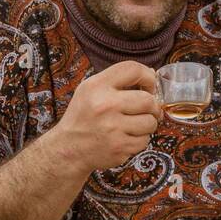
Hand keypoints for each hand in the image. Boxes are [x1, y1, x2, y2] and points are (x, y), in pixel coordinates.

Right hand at [50, 60, 160, 175]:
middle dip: (152, 106)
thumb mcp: (89, 90)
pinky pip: (144, 141)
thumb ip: (116, 80)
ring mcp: (113, 128)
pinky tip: (127, 137)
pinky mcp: (119, 147)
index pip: (133, 70)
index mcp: (97, 86)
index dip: (148, 77)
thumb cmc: (82, 118)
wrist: (68, 149)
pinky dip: (139, 140)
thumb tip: (152, 74)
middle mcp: (104, 105)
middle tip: (147, 110)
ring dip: (148, 124)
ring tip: (136, 125)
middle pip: (148, 100)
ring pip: (150, 122)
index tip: (149, 86)